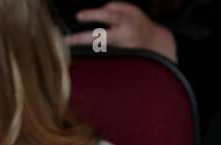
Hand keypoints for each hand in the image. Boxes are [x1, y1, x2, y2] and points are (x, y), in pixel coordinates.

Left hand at [64, 2, 178, 62]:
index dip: (93, 15)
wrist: (155, 44)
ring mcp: (119, 50)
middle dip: (81, 39)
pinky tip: (81, 54)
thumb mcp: (132, 10)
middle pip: (99, 38)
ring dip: (82, 47)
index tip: (78, 16)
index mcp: (126, 22)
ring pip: (97, 48)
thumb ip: (115, 7)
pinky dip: (90, 54)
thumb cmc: (139, 24)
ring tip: (68, 45)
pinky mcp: (118, 60)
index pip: (107, 16)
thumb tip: (98, 10)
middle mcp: (122, 37)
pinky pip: (101, 56)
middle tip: (65, 40)